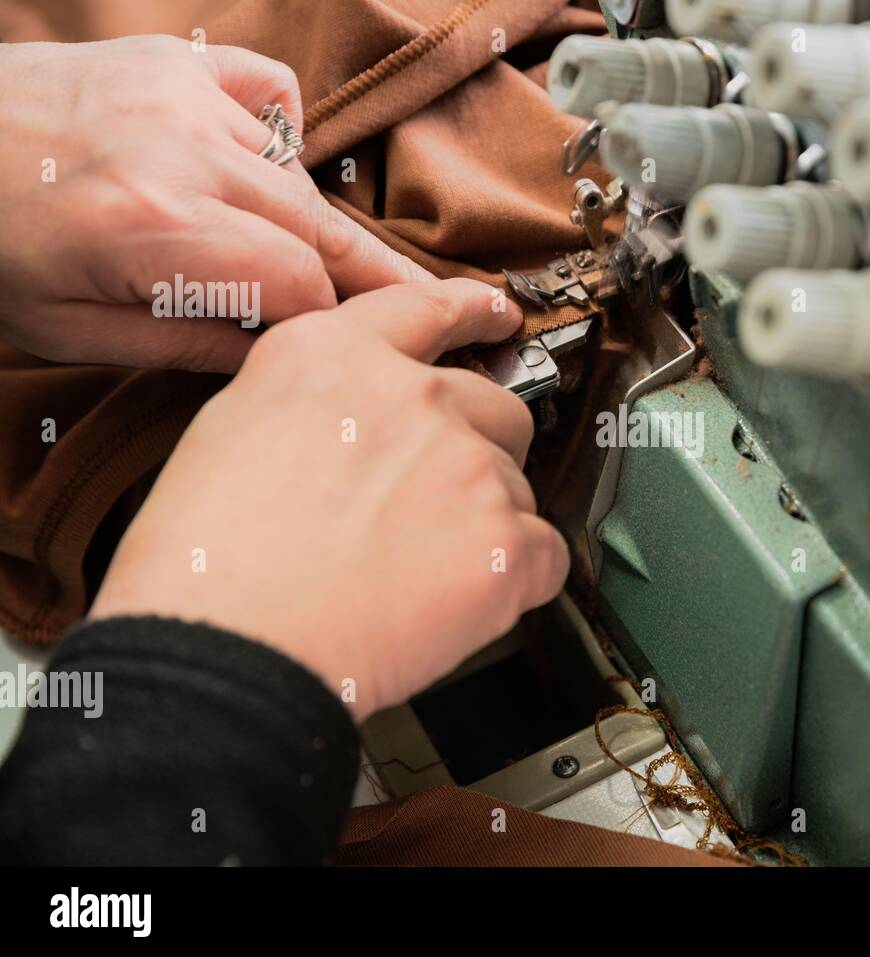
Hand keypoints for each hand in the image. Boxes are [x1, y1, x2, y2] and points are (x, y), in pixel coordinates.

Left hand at [0, 35, 435, 371]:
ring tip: (295, 260)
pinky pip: (271, 93)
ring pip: (297, 177)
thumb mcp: (72, 331)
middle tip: (434, 310)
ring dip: (308, 225)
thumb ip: (188, 347)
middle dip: (366, 280)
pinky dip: (281, 137)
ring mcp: (179, 93)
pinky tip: (257, 169)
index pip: (301, 285)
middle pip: (319, 230)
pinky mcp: (172, 60)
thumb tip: (283, 357)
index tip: (362, 352)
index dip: (335, 326)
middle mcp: (180, 149)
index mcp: (152, 226)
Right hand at [89, 283, 569, 718]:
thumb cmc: (209, 566)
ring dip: (483, 525)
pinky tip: (458, 605)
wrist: (229, 656)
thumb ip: (320, 399)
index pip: (427, 308)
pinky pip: (544, 555)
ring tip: (413, 576)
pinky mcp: (505, 543)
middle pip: (496, 408)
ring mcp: (468, 467)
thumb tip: (363, 415)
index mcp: (337, 358)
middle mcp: (415, 396)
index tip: (498, 318)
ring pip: (516, 489)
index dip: (472, 313)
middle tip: (426, 510)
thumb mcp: (234, 429)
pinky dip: (514, 582)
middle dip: (476, 452)